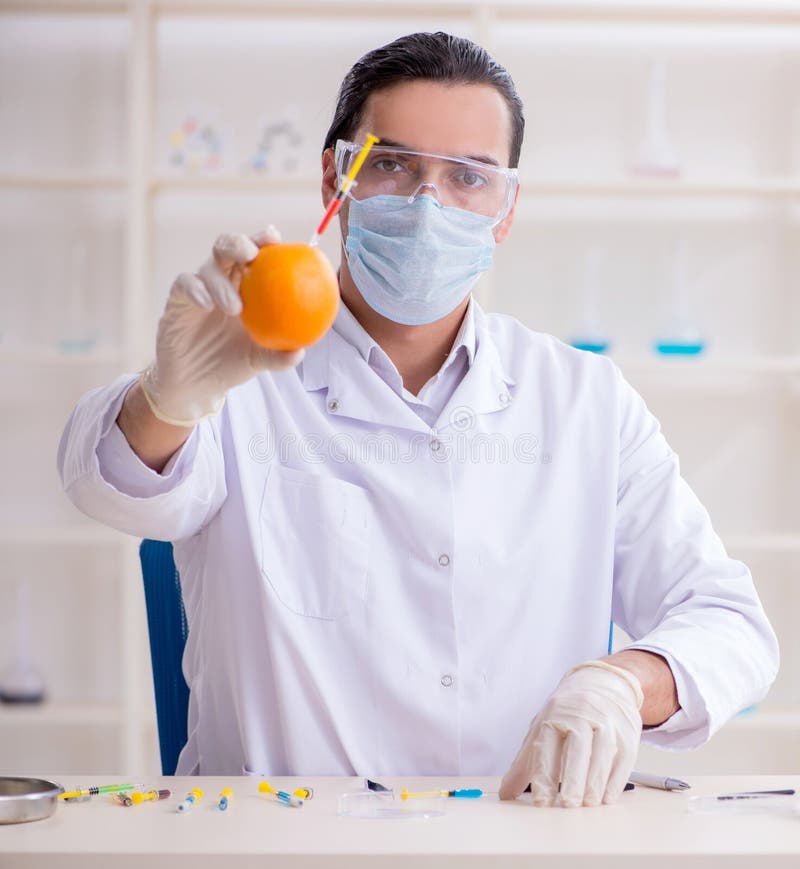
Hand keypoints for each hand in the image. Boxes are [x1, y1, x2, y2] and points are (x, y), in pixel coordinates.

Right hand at [140, 227, 303, 426]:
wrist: (196, 383)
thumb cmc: (232, 362)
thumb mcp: (259, 360)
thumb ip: (279, 355)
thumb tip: (300, 352)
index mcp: (247, 286)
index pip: (257, 254)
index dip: (264, 239)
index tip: (275, 238)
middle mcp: (223, 280)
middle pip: (229, 247)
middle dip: (239, 242)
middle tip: (251, 254)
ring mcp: (200, 288)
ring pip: (208, 266)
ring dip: (221, 281)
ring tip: (234, 307)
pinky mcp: (177, 300)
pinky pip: (183, 285)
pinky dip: (195, 289)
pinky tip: (206, 304)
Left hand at [499, 660, 642, 807]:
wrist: (602, 684)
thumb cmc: (568, 712)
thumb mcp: (543, 727)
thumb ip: (525, 762)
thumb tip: (506, 792)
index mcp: (555, 714)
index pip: (546, 745)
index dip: (543, 774)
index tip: (541, 800)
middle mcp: (582, 714)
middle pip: (577, 747)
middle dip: (572, 778)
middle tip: (567, 804)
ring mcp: (607, 722)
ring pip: (603, 752)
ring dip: (595, 781)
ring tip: (587, 804)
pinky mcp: (627, 732)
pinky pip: (623, 757)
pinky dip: (615, 780)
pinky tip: (606, 797)